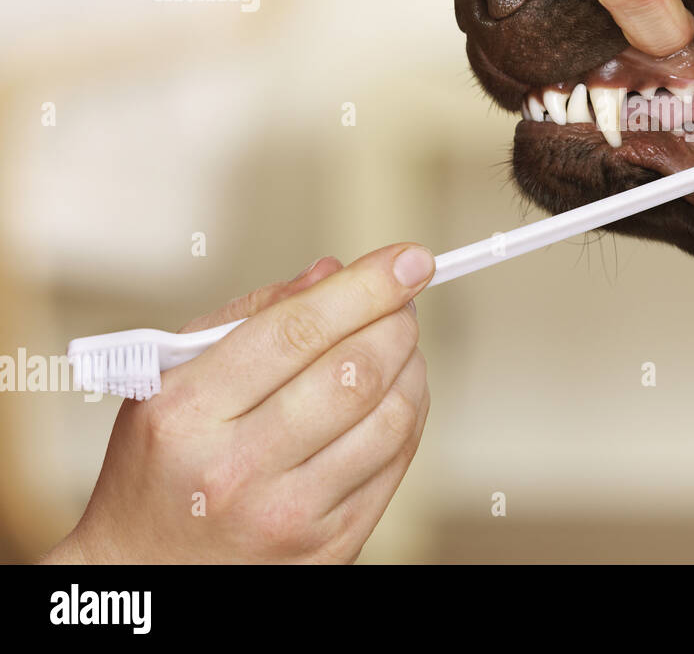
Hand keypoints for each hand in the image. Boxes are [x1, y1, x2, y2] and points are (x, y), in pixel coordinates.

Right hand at [42, 244, 434, 563]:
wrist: (146, 571)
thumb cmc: (161, 462)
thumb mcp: (170, 378)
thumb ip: (252, 315)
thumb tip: (333, 273)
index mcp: (186, 412)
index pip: (298, 330)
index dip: (367, 286)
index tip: (411, 259)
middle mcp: (236, 469)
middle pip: (356, 371)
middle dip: (396, 321)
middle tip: (402, 302)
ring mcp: (287, 515)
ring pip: (391, 417)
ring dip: (411, 367)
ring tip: (397, 347)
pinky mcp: (330, 547)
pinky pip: (397, 463)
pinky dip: (409, 415)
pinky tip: (394, 395)